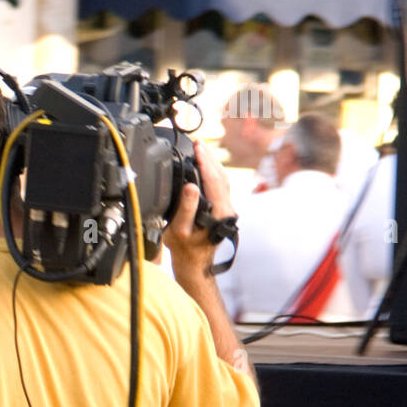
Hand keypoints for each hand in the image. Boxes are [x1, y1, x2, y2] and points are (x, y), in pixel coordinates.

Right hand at [163, 142, 232, 281]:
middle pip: (221, 177)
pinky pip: (219, 186)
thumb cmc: (185, 249)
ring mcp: (226, 209)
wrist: (195, 264)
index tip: (197, 147)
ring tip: (201, 150)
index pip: (213, 180)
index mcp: (219, 212)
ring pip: (222, 180)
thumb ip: (186, 208)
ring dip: (212, 163)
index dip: (205, 162)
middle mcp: (226, 209)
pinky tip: (205, 167)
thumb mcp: (179, 230)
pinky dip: (212, 173)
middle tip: (198, 143)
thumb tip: (190, 186)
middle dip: (210, 158)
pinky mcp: (222, 209)